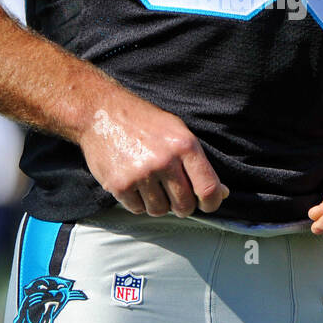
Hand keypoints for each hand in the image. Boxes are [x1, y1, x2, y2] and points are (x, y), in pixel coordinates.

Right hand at [79, 83, 228, 217]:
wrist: (102, 113)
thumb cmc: (143, 121)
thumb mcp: (177, 131)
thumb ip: (199, 163)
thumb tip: (221, 192)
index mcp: (184, 146)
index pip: (207, 188)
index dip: (211, 203)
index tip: (207, 205)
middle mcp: (164, 161)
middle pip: (184, 205)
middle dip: (182, 206)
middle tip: (175, 196)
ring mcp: (141, 174)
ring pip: (160, 210)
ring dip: (158, 204)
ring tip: (151, 185)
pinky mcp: (119, 184)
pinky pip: (137, 209)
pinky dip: (138, 202)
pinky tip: (135, 184)